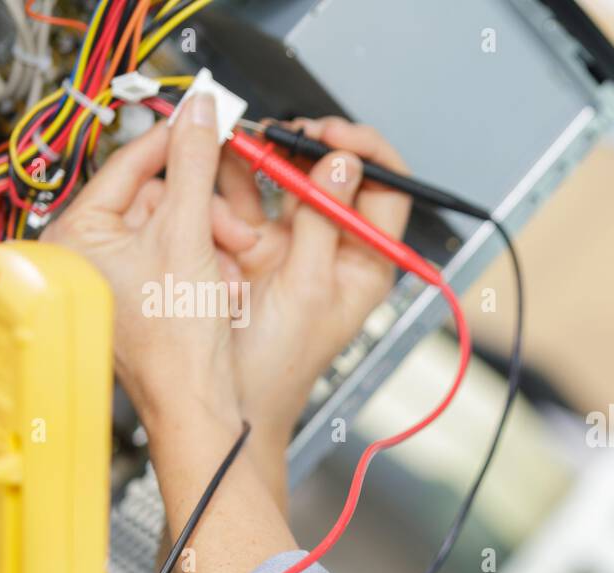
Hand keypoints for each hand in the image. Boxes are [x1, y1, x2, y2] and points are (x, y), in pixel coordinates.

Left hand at [42, 94, 259, 429]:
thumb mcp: (191, 234)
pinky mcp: (144, 294)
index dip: (177, 144)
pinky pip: (182, 256)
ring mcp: (117, 276)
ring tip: (227, 273)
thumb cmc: (176, 342)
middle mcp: (89, 253)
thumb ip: (196, 163)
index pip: (129, 163)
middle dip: (206, 217)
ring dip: (215, 244)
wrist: (197, 401)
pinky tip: (222, 287)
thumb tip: (202, 113)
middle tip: (235, 232)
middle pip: (161, 200)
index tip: (210, 124)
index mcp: (78, 234)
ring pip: (179, 228)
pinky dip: (210, 265)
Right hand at [212, 116, 411, 444]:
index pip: (387, 189)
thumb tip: (344, 166)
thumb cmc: (279, 365)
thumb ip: (323, 224)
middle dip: (312, 146)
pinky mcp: (256, 243)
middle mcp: (337, 247)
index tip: (333, 135)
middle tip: (286, 131)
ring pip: (292, 179)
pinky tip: (225, 158)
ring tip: (251, 138)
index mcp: (367, 262)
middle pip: (338, 175)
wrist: (229, 400)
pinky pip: (251, 195)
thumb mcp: (306, 289)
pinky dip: (239, 173)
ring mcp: (296, 243)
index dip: (367, 153)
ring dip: (272, 154)